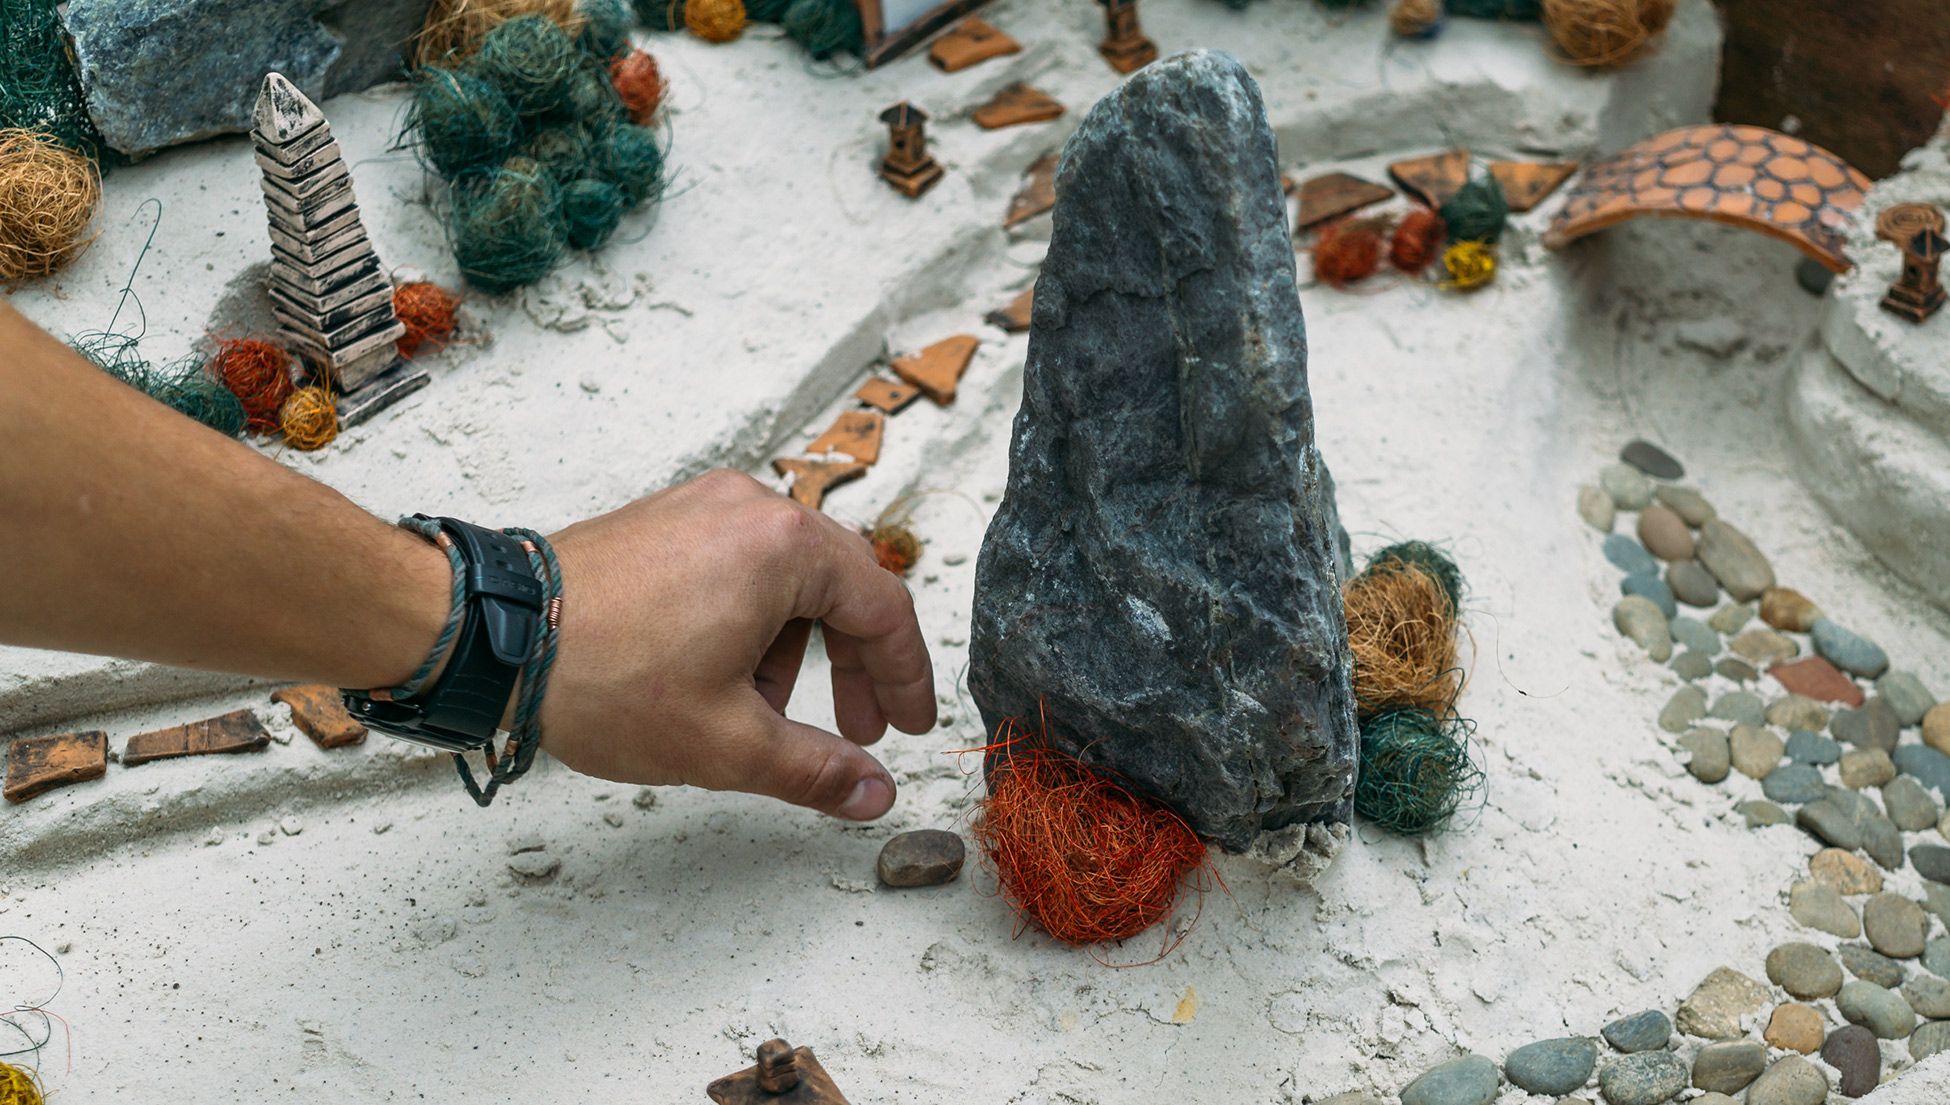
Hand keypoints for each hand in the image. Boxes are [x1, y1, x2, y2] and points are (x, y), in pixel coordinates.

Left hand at [535, 470, 935, 819]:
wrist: (493, 640)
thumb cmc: (603, 676)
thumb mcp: (727, 743)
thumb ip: (815, 770)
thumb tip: (873, 794)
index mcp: (784, 547)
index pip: (883, 609)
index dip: (907, 676)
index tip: (910, 724)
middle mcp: (750, 510)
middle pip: (841, 586)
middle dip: (854, 666)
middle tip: (858, 729)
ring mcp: (703, 508)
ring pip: (788, 579)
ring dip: (797, 649)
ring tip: (762, 715)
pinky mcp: (664, 522)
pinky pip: (738, 566)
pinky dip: (752, 622)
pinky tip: (721, 677)